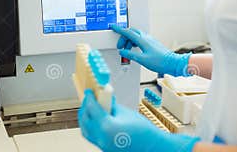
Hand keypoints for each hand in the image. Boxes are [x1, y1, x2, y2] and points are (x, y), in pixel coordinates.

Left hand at [78, 89, 199, 151]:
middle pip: (84, 119)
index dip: (89, 97)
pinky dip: (89, 127)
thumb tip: (103, 98)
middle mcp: (101, 137)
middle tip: (89, 98)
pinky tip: (95, 120)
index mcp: (107, 126)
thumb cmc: (143, 131)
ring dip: (85, 118)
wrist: (152, 147)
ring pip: (85, 130)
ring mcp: (102, 144)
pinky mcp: (104, 148)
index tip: (89, 92)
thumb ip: (111, 105)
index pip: (92, 108)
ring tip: (90, 108)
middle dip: (85, 107)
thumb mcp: (126, 112)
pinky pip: (91, 136)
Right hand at [111, 25, 191, 76]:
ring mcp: (149, 40)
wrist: (172, 63)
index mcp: (142, 40)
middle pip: (131, 33)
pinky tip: (134, 50)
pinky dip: (134, 43)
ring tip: (127, 50)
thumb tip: (122, 52)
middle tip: (120, 46)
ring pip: (135, 36)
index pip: (127, 32)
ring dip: (129, 41)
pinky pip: (140, 39)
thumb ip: (130, 55)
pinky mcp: (152, 43)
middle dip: (123, 38)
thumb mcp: (141, 59)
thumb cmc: (160, 61)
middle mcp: (146, 38)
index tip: (113, 27)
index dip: (119, 29)